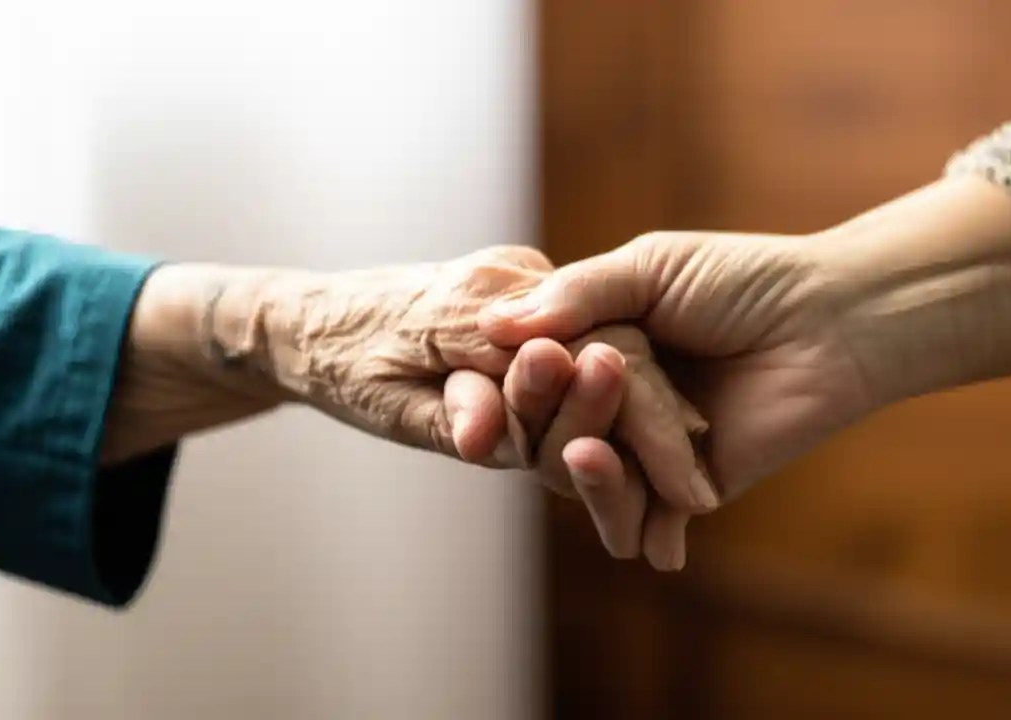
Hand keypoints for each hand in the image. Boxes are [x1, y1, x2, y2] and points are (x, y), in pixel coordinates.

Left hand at [102, 245, 715, 565]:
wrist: (309, 313)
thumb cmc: (342, 361)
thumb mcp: (383, 400)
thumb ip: (444, 414)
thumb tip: (487, 439)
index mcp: (479, 306)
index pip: (588, 364)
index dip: (638, 428)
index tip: (681, 490)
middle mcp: (512, 282)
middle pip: (614, 348)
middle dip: (664, 423)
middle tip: (701, 496)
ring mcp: (522, 278)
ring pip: (609, 337)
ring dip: (649, 404)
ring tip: (694, 464)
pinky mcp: (523, 288)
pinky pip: (586, 329)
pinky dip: (617, 378)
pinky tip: (649, 420)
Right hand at [480, 233, 871, 507]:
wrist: (830, 320)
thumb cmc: (745, 280)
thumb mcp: (649, 268)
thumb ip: (577, 295)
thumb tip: (491, 324)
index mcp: (596, 348)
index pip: (537, 379)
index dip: (523, 379)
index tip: (523, 360)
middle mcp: (615, 404)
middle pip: (556, 436)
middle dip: (559, 418)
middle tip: (584, 378)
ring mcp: (650, 450)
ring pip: (595, 485)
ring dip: (590, 478)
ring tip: (591, 455)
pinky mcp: (692, 489)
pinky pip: (651, 520)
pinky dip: (645, 530)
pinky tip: (655, 539)